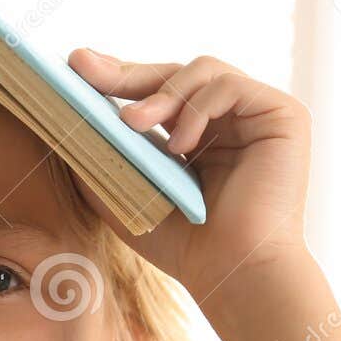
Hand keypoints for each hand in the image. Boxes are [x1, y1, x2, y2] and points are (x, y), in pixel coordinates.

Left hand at [67, 50, 313, 311]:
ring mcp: (257, 115)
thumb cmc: (184, 247)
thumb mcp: (123, 194)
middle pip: (175, 73)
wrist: (233, 273)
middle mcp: (230, 120)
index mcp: (199, 134)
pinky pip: (230, 85)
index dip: (118, 77)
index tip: (76, 66)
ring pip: (202, 70)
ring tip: (132, 125)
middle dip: (127, 73)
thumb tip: (57, 119)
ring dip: (161, 94)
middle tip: (85, 71)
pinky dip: (198, 108)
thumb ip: (96, 158)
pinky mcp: (283, 115)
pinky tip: (181, 145)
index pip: (156, 92)